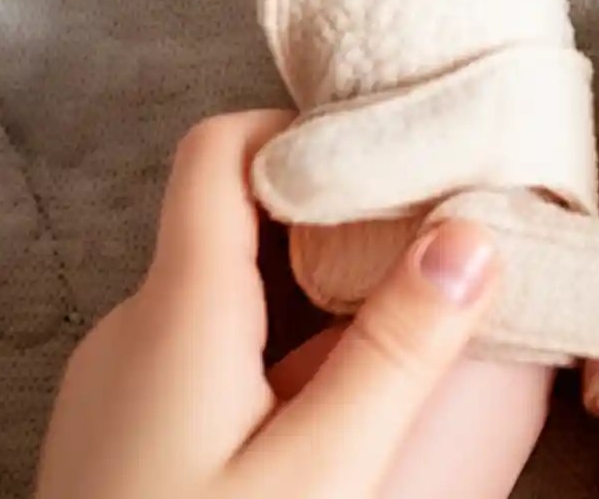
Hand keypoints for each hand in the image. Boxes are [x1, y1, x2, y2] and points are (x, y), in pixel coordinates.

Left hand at [35, 111, 500, 498]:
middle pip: (234, 216)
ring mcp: (128, 379)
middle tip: (425, 240)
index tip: (389, 155)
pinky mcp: (134, 427)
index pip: (220, 150)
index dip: (303, 132)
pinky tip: (337, 402)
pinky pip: (213, 349)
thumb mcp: (323, 472)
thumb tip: (471, 235)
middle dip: (334, 218)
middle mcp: (138, 328)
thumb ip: (398, 351)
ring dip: (315, 291)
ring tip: (401, 318)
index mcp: (178, 313)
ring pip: (230, 288)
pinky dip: (283, 347)